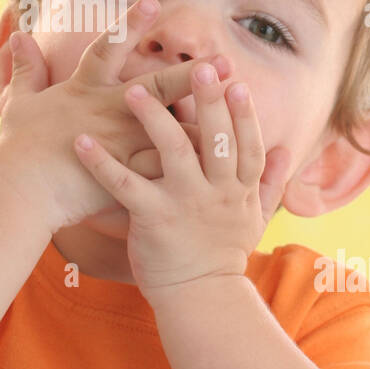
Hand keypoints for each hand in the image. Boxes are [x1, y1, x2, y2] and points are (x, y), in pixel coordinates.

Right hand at [0, 0, 229, 231]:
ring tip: (234, 118)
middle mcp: (109, 112)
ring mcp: (122, 144)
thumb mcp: (18, 103)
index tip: (153, 1)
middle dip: (191, 74)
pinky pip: (167, 170)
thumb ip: (23, 68)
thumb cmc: (17, 150)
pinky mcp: (128, 176)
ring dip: (205, 123)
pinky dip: (193, 169)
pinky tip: (220, 168)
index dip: (130, 25)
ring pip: (172, 131)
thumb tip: (17, 33)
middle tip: (222, 61)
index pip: (109, 50)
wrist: (21, 190)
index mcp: (84, 90)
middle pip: (157, 88)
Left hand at [72, 63, 293, 307]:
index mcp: (238, 188)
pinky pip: (125, 184)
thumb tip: (287, 151)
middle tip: (198, 69)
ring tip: (132, 90)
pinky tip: (82, 141)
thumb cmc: (221, 254)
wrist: (199, 299)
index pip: (246, 143)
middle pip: (216, 139)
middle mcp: (216, 191)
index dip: (243, 113)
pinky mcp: (153, 218)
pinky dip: (102, 162)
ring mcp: (185, 203)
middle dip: (209, 102)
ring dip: (153, 118)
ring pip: (173, 152)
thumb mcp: (254, 218)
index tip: (235, 81)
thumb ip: (268, 182)